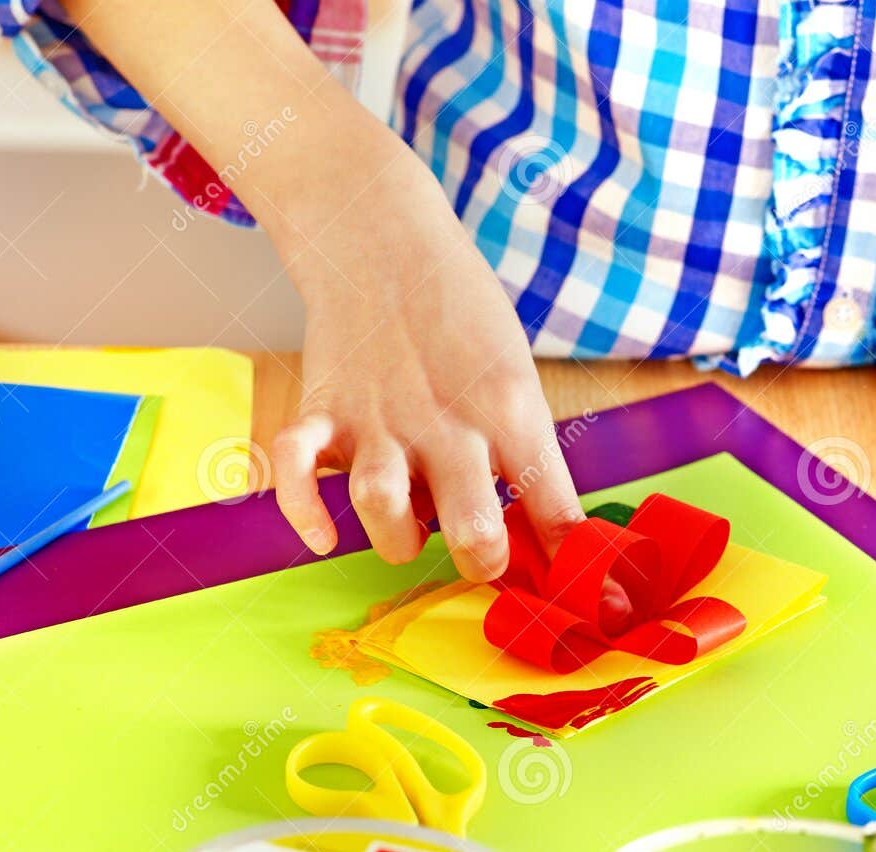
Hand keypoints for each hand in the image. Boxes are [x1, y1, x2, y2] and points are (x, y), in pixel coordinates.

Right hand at [265, 139, 581, 579]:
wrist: (384, 239)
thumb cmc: (462, 315)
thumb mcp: (517, 374)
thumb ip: (525, 451)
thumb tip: (543, 532)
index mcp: (511, 410)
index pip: (553, 504)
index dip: (566, 558)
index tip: (577, 589)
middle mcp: (448, 422)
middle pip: (472, 525)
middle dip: (484, 561)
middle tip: (484, 554)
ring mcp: (381, 419)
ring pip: (385, 508)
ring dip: (400, 540)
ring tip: (414, 529)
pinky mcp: (324, 410)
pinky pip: (297, 470)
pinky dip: (304, 511)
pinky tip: (324, 536)